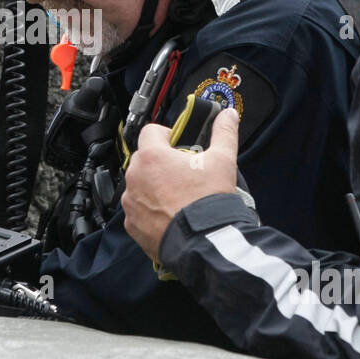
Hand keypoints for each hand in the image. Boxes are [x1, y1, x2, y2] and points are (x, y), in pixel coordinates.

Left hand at [121, 106, 239, 260]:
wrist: (204, 242)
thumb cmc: (209, 201)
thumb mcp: (223, 160)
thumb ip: (223, 133)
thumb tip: (228, 116)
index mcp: (151, 156)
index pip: (151, 131)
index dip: (167, 135)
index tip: (180, 145)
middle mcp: (135, 177)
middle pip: (145, 159)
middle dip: (162, 163)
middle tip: (184, 173)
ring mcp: (131, 203)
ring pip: (140, 185)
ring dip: (155, 187)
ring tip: (179, 197)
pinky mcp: (133, 225)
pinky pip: (139, 211)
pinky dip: (151, 211)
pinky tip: (172, 215)